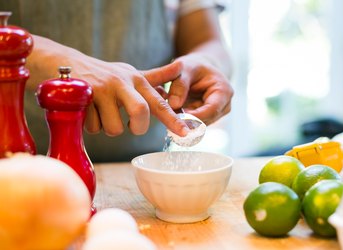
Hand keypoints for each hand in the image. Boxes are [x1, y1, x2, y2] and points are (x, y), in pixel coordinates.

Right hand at [27, 36, 189, 136]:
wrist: (65, 63)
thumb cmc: (104, 74)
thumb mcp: (130, 72)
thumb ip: (155, 76)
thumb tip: (179, 67)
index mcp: (137, 80)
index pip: (159, 102)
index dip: (174, 119)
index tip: (187, 133)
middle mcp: (122, 82)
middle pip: (140, 113)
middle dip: (137, 127)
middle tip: (130, 126)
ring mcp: (102, 89)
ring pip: (113, 128)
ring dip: (108, 127)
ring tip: (101, 112)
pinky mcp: (82, 97)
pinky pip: (93, 128)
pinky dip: (91, 125)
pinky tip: (86, 110)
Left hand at [146, 54, 232, 124]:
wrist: (199, 70)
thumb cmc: (193, 66)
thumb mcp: (185, 69)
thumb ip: (179, 85)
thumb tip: (174, 105)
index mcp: (224, 91)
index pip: (211, 109)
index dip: (195, 116)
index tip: (177, 117)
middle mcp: (224, 106)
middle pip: (205, 120)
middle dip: (186, 120)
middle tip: (166, 117)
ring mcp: (216, 115)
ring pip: (198, 126)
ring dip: (182, 121)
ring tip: (166, 113)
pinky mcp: (207, 119)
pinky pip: (193, 124)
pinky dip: (181, 120)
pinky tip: (171, 114)